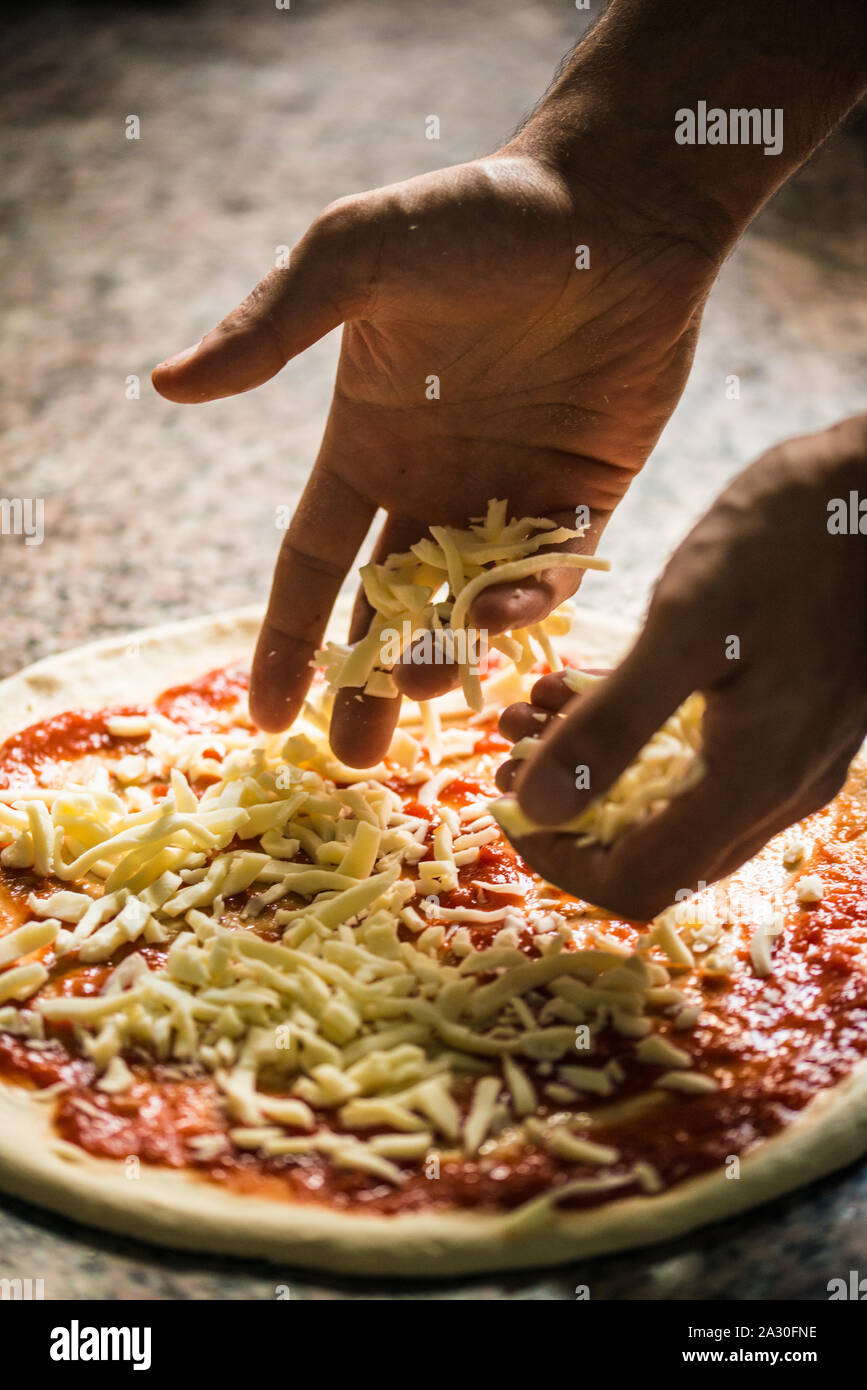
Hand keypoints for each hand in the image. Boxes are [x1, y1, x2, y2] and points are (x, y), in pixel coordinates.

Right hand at [152, 149, 719, 764]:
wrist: (613, 203)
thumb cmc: (477, 217)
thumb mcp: (356, 258)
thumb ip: (272, 325)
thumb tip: (167, 383)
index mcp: (367, 443)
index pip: (311, 565)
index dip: (287, 639)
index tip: (269, 716)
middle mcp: (433, 482)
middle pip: (389, 608)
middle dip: (369, 682)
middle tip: (359, 758)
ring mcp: (510, 495)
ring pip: (469, 606)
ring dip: (447, 653)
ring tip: (429, 685)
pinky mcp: (586, 494)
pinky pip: (554, 574)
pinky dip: (532, 604)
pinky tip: (512, 616)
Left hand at [499, 414, 866, 919]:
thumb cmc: (789, 542)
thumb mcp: (684, 627)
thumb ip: (611, 726)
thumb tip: (535, 809)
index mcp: (753, 783)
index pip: (642, 883)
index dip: (561, 862)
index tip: (509, 801)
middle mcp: (780, 791)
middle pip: (657, 854)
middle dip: (569, 811)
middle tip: (512, 751)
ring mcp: (793, 759)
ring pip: (674, 804)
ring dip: (595, 769)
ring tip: (533, 705)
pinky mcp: (794, 720)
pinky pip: (702, 760)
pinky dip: (636, 737)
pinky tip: (585, 682)